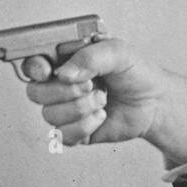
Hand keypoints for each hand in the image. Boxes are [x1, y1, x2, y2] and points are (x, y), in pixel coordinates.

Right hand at [21, 39, 186, 159]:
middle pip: (35, 92)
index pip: (32, 65)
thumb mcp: (119, 52)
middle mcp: (59, 85)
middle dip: (65, 90)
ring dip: (81, 108)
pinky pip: (63, 135)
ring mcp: (65, 110)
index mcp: (64, 61)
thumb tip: (64, 74)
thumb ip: (91, 56)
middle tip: (92, 85)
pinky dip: (85, 126)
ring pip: (49, 114)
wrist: (155, 101)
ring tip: (102, 99)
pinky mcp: (74, 132)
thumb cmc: (135, 72)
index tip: (49, 71)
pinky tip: (101, 116)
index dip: (34, 69)